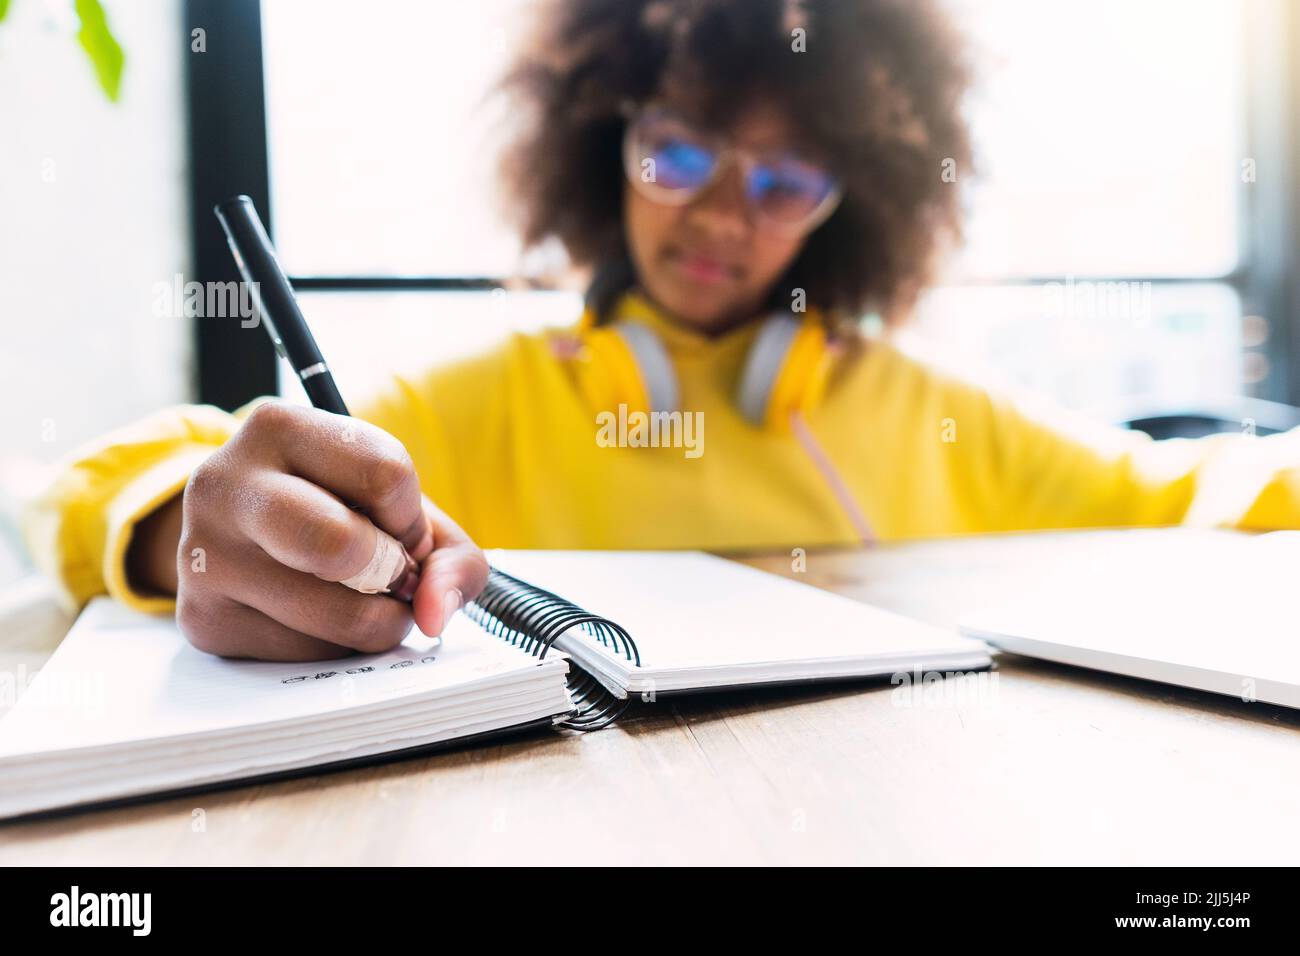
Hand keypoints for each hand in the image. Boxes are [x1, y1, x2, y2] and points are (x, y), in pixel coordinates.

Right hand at [174, 401, 487, 660]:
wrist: (243, 540)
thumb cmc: (337, 513)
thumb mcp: (401, 510)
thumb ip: (450, 555)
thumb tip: (435, 614)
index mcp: (279, 427)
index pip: (387, 474)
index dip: (410, 518)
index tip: (397, 527)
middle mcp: (226, 483)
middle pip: (339, 544)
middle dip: (389, 572)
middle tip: (389, 575)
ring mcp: (204, 553)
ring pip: (333, 615)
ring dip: (373, 622)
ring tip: (359, 600)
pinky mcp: (204, 618)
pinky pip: (303, 655)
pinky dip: (332, 648)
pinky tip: (316, 619)